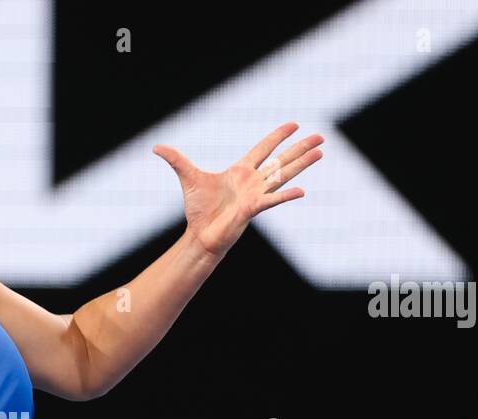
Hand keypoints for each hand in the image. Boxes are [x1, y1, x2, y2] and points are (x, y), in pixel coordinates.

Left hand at [153, 122, 323, 259]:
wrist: (200, 235)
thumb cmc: (198, 210)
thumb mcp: (188, 178)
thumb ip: (176, 160)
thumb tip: (156, 146)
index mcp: (241, 171)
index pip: (263, 148)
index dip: (278, 136)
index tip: (294, 124)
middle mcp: (253, 182)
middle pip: (282, 160)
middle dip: (300, 147)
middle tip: (321, 137)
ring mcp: (256, 195)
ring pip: (283, 175)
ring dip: (302, 164)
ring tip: (320, 153)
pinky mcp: (252, 209)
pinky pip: (272, 200)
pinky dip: (285, 196)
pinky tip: (302, 191)